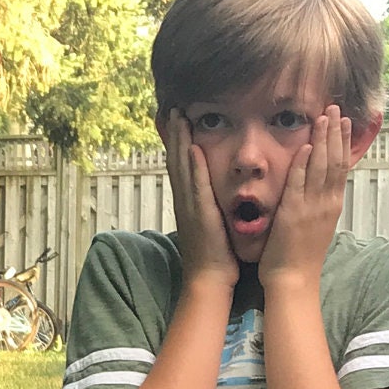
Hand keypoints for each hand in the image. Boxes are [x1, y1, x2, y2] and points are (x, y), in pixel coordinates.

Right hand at [159, 113, 234, 284]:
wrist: (209, 279)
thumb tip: (212, 193)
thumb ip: (209, 205)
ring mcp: (189, 207)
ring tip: (179, 118)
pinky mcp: (200, 214)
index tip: (178, 120)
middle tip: (174, 109)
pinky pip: (196, 186)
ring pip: (182, 168)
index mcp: (187, 202)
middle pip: (176, 160)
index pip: (180, 166)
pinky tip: (192, 148)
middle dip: (175, 134)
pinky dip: (193, 166)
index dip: (177, 142)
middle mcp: (184, 201)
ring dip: (180, 141)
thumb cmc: (214, 256)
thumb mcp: (210, 224)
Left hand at [256, 105, 353, 293]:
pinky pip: (300, 183)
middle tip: (336, 108)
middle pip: (335, 161)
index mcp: (332, 205)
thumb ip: (318, 203)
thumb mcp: (316, 225)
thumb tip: (320, 186)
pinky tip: (308, 144)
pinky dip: (305, 163)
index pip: (341, 167)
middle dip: (336, 133)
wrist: (293, 281)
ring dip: (324, 140)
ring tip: (325, 116)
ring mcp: (312, 208)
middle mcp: (327, 203)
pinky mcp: (294, 213)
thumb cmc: (300, 257)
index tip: (344, 122)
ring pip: (322, 167)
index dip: (343, 143)